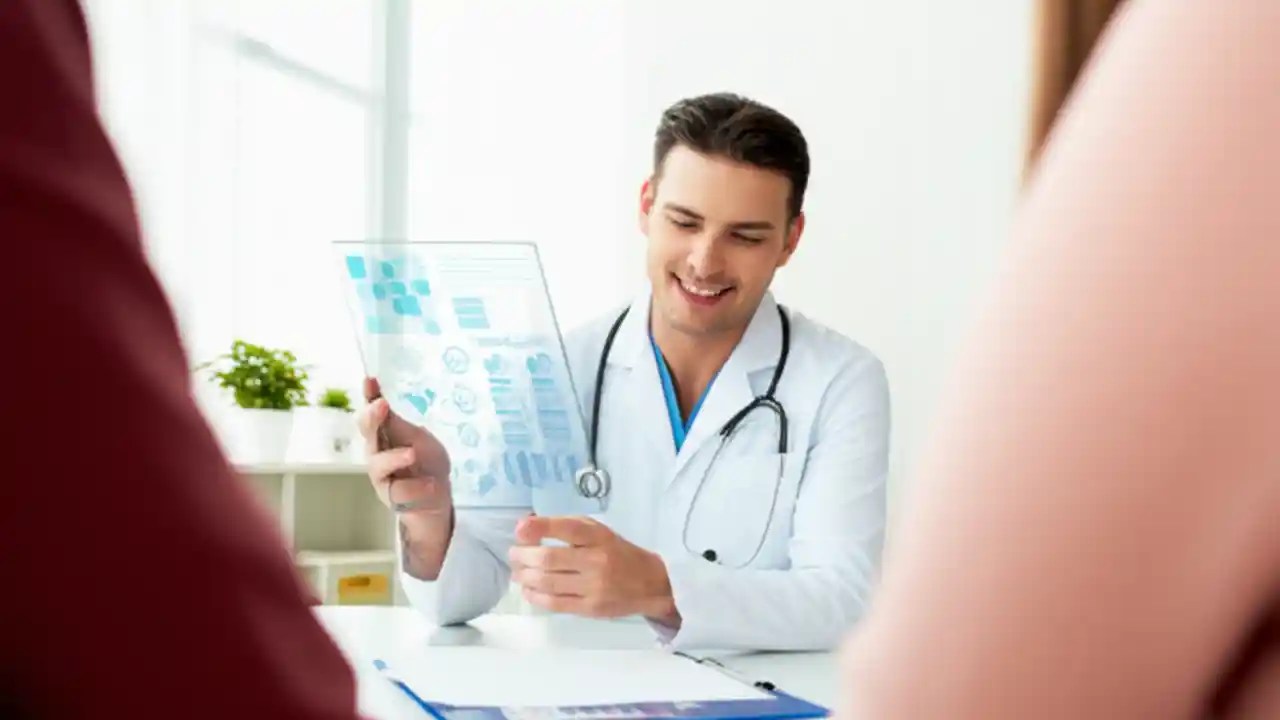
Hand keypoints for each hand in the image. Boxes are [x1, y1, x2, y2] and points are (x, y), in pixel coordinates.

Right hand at [358, 377, 454, 579]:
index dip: (370, 396)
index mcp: (385, 435)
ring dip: (394, 457)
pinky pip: (401, 491)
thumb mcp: (420, 439)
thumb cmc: (427, 464)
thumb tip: (378, 400)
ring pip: (378, 465)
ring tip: (412, 454)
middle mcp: (377, 454)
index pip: (373, 412)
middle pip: (367, 434)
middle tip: (381, 406)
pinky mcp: (393, 500)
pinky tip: (433, 484)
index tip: (370, 380)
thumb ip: (399, 425)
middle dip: (371, 419)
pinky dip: (419, 486)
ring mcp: (382, 478)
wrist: (440, 499)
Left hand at [508, 516, 679, 625]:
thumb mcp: (599, 532)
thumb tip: (528, 526)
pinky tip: (529, 590)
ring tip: (518, 573)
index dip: (540, 528)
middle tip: (513, 555)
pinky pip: (555, 603)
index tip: (520, 529)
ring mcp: (594, 587)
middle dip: (523, 557)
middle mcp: (597, 560)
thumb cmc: (618, 553)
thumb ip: (568, 527)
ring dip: (525, 577)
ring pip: (548, 583)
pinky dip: (536, 596)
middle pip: (550, 559)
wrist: (650, 583)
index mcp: (599, 537)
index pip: (567, 529)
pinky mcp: (591, 608)